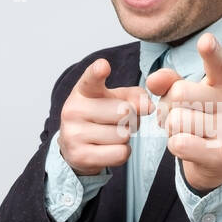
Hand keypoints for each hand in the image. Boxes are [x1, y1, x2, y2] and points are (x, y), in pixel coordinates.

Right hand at [58, 58, 151, 175]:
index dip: (98, 72)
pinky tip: (109, 149)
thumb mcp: (117, 99)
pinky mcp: (80, 156)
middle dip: (131, 119)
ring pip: (123, 135)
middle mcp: (74, 110)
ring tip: (112, 135)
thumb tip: (148, 107)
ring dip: (126, 137)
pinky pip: (120, 153)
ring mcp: (74, 134)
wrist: (75, 147)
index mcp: (84, 91)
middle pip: (124, 112)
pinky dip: (122, 152)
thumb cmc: (101, 117)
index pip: (91, 79)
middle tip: (119, 122)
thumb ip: (136, 96)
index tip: (103, 66)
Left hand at [145, 32, 221, 192]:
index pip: (218, 64)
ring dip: (172, 127)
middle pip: (180, 93)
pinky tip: (189, 146)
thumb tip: (153, 80)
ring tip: (187, 130)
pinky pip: (179, 144)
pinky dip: (175, 145)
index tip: (205, 40)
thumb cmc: (202, 116)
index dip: (211, 52)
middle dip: (169, 105)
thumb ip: (169, 80)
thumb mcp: (187, 93)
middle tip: (181, 113)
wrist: (221, 158)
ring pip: (177, 120)